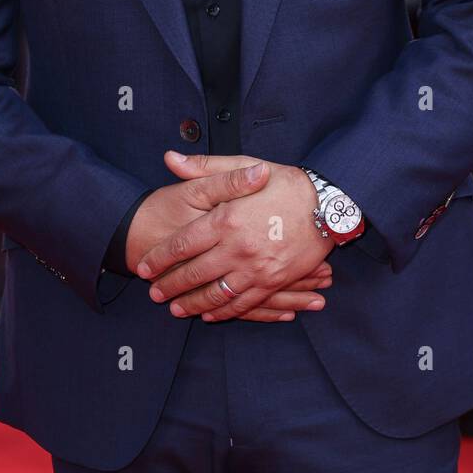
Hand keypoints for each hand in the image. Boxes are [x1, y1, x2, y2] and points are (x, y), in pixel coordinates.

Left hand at [137, 152, 332, 320]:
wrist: (328, 203)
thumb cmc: (285, 182)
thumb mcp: (244, 165)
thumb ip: (205, 166)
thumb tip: (169, 159)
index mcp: (226, 218)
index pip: (182, 244)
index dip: (160, 258)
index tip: (145, 267)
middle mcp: (237, 247)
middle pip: (193, 274)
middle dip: (170, 286)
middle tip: (154, 294)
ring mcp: (255, 268)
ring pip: (215, 294)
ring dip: (192, 303)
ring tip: (176, 309)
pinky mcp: (272, 281)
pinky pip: (242, 303)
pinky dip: (223, 311)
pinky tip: (210, 313)